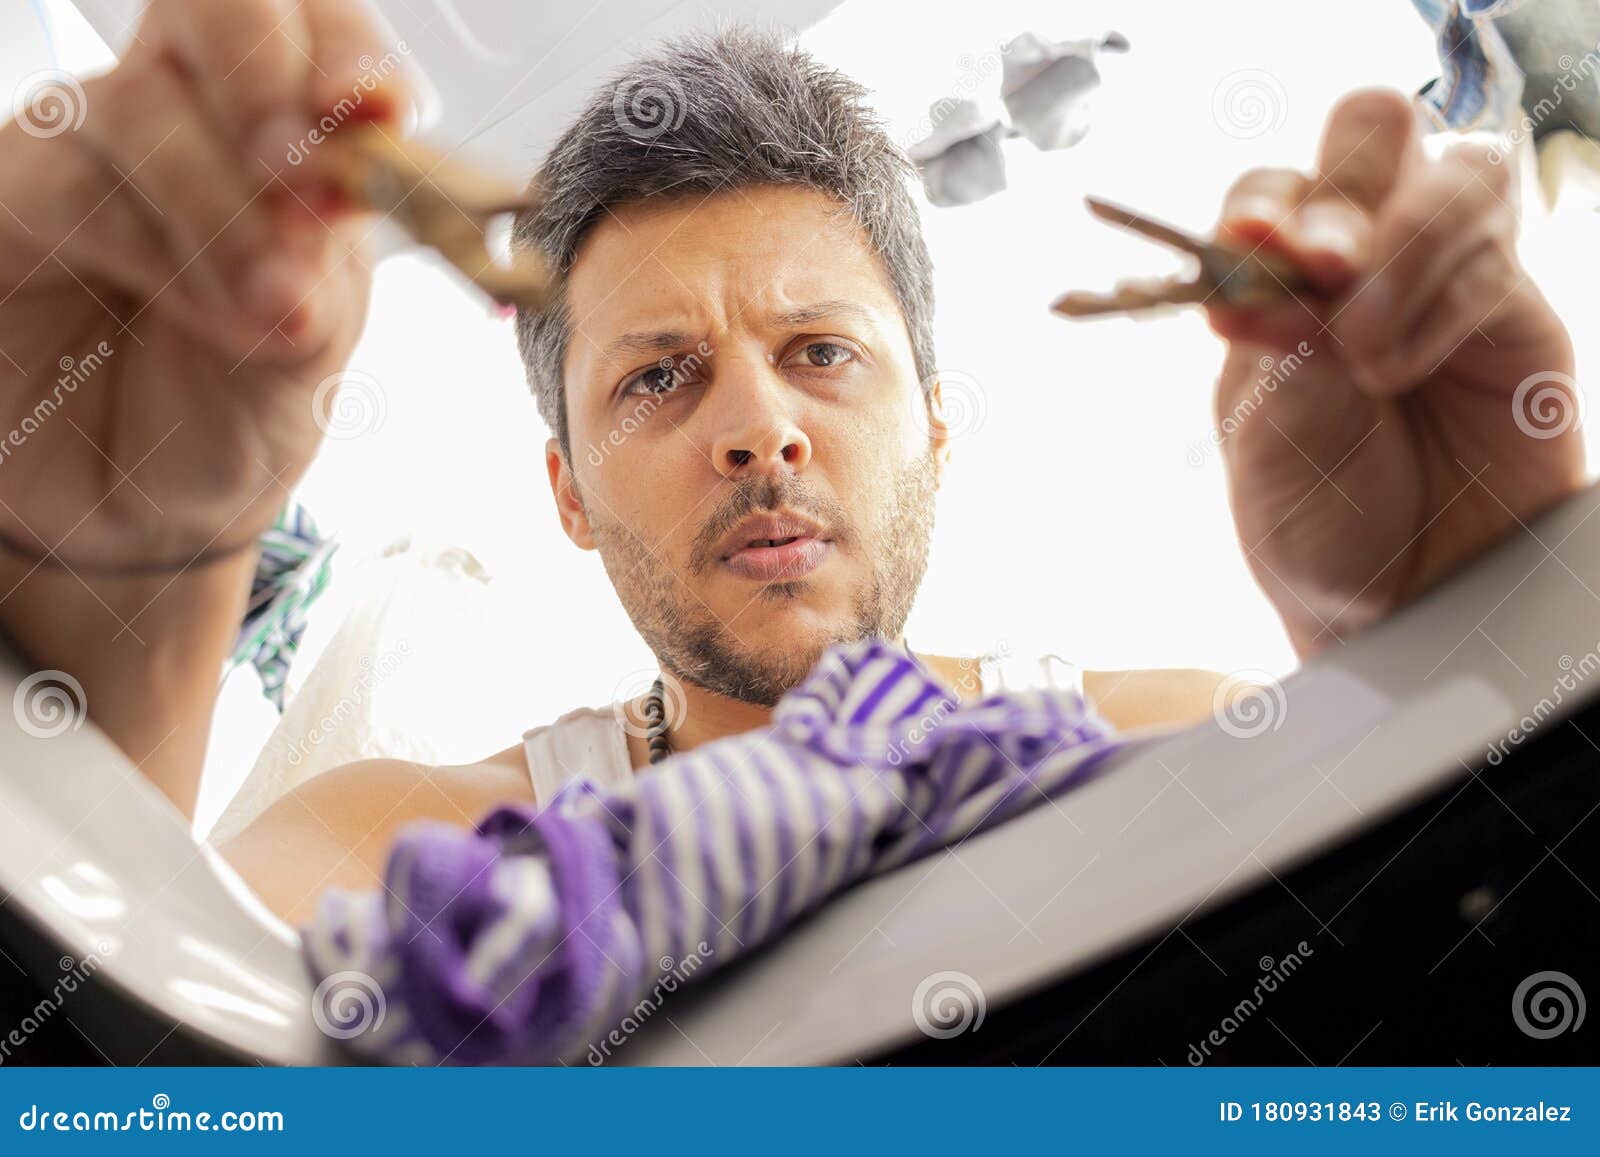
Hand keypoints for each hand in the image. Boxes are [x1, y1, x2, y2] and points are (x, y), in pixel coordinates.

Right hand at [0, 0, 407, 568]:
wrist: (143, 507)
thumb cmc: (231, 406)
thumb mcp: (314, 341)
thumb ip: (327, 262)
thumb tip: (328, 192)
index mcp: (273, 127)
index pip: (305, 23)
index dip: (345, 46)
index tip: (381, 111)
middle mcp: (176, 113)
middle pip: (217, 15)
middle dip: (273, 84)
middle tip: (308, 184)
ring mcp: (82, 150)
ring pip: (144, 108)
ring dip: (226, 211)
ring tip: (276, 310)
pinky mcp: (8, 204)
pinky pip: (75, 188)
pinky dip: (163, 253)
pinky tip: (218, 317)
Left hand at [1207, 89, 1584, 657]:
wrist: (1396, 602)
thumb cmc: (1316, 524)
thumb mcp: (1270, 437)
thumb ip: (1280, 342)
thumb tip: (1273, 258)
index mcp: (1272, 282)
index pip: (1272, 185)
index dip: (1265, 200)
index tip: (1255, 245)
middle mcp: (1358, 261)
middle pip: (1371, 132)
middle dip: (1345, 189)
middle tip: (1322, 265)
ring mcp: (1441, 277)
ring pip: (1453, 176)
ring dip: (1403, 249)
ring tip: (1363, 351)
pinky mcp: (1510, 314)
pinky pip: (1496, 258)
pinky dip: (1443, 301)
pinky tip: (1400, 367)